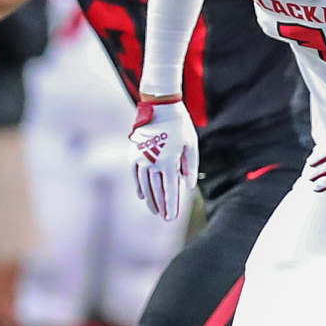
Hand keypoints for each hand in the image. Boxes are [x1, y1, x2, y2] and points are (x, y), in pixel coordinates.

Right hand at [129, 99, 196, 219]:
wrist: (159, 107)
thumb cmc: (179, 126)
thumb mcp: (191, 145)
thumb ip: (190, 167)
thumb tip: (188, 187)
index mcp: (168, 162)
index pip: (170, 190)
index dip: (171, 205)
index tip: (172, 218)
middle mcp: (153, 163)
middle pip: (157, 190)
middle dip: (162, 206)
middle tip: (166, 218)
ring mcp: (141, 159)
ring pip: (145, 185)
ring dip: (151, 199)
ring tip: (155, 210)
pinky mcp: (134, 154)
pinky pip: (135, 175)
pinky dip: (139, 186)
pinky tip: (142, 196)